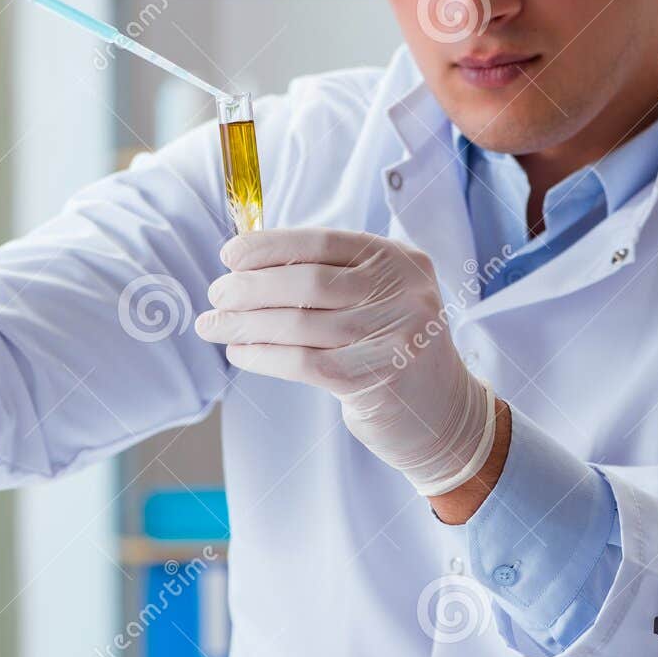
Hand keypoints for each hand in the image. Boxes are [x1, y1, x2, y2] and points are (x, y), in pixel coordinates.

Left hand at [194, 229, 496, 498]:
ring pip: (300, 324)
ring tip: (213, 325)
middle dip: (251, 287)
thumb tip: (250, 263)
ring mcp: (394, 338)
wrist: (443, 414)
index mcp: (401, 260)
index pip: (324, 242)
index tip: (230, 255)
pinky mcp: (376, 381)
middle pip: (309, 282)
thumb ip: (333, 274)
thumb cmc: (394, 345)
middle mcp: (404, 294)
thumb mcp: (382, 295)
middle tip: (216, 294)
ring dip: (245, 324)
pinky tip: (240, 352)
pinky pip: (302, 362)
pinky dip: (263, 355)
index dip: (271, 246)